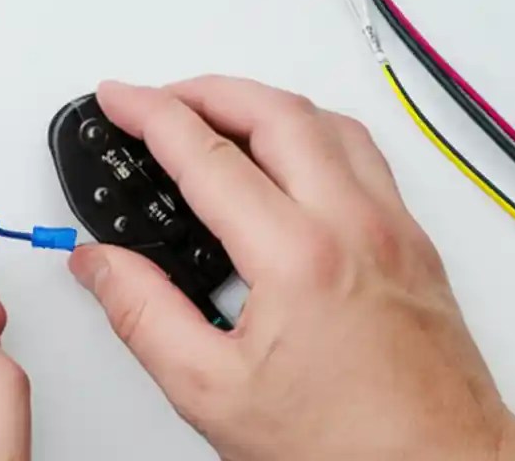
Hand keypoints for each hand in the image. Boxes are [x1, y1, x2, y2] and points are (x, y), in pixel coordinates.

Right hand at [69, 78, 514, 460]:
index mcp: (297, 257)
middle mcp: (352, 225)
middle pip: (273, 111)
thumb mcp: (214, 392)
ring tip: (217, 112)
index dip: (149, 115)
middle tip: (160, 98)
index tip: (118, 98)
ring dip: (262, 102)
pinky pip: (362, 152)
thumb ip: (145, 316)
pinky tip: (290, 150)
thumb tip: (101, 265)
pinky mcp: (414, 241)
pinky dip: (312, 130)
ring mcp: (392, 227)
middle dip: (205, 90)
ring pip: (326, 120)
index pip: (207, 156)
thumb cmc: (349, 447)